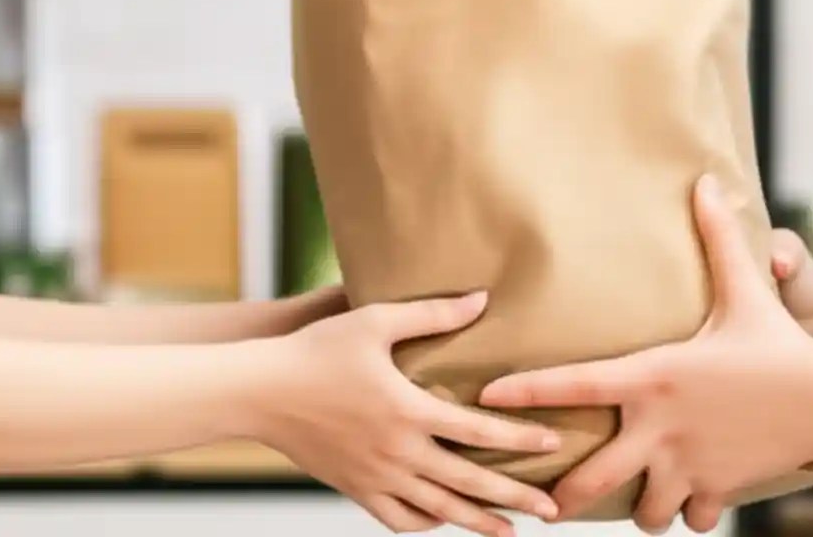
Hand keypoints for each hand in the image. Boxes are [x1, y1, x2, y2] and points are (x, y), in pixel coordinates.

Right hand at [257, 292, 561, 536]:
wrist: (258, 392)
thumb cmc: (315, 350)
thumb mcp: (373, 321)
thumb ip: (431, 314)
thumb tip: (480, 300)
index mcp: (408, 410)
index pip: (479, 432)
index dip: (520, 440)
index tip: (553, 446)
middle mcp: (397, 452)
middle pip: (469, 484)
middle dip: (516, 499)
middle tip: (553, 510)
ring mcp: (375, 476)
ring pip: (438, 510)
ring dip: (478, 523)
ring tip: (511, 532)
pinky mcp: (353, 488)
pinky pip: (397, 519)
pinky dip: (425, 525)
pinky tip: (442, 523)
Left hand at [479, 175, 812, 533]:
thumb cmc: (778, 346)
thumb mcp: (743, 291)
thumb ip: (718, 240)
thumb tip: (707, 182)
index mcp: (650, 377)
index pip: (571, 383)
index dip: (523, 391)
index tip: (486, 397)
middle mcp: (657, 428)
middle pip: (591, 476)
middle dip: (563, 494)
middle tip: (547, 500)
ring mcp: (686, 465)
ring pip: (644, 509)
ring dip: (640, 507)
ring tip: (640, 498)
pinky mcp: (716, 489)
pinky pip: (692, 517)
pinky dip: (690, 514)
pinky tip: (691, 502)